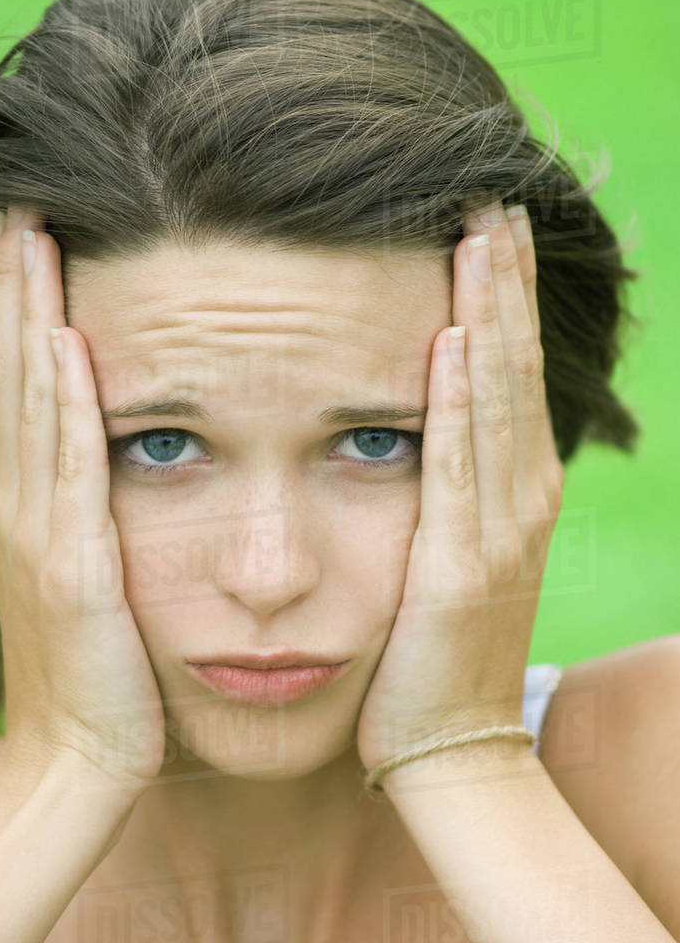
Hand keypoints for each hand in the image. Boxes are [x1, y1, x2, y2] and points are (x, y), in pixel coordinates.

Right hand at [0, 205, 165, 797]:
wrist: (79, 760)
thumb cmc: (96, 676)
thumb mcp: (87, 582)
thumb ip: (87, 520)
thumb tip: (108, 468)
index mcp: (32, 503)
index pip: (23, 382)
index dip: (20, 307)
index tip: (30, 236)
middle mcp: (23, 501)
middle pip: (12, 370)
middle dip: (14, 285)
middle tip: (19, 203)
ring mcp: (38, 528)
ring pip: (28, 400)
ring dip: (27, 314)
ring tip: (30, 235)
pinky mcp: (71, 562)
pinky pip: (64, 463)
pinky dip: (58, 397)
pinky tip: (62, 338)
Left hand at [356, 198, 563, 785]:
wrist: (450, 747)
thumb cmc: (434, 653)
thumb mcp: (449, 557)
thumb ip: (447, 492)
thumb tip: (421, 429)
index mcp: (514, 488)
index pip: (508, 371)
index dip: (503, 296)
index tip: (488, 224)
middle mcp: (521, 495)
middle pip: (514, 365)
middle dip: (504, 279)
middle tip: (492, 195)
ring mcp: (500, 527)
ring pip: (496, 397)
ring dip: (490, 311)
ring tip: (480, 232)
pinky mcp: (460, 563)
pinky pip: (461, 462)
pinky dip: (459, 397)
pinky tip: (450, 336)